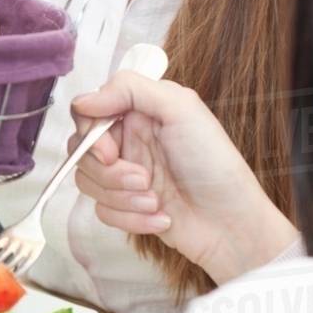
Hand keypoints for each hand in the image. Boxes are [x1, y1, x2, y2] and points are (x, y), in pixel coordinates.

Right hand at [71, 74, 297, 284]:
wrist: (232, 223)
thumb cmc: (215, 164)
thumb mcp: (181, 108)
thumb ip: (129, 89)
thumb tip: (84, 100)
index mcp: (139, 111)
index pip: (87, 110)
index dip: (90, 132)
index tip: (109, 151)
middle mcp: (129, 139)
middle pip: (81, 149)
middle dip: (109, 171)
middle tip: (142, 179)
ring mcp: (126, 173)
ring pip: (87, 182)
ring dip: (121, 196)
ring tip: (155, 201)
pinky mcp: (126, 205)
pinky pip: (102, 211)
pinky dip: (130, 218)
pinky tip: (161, 218)